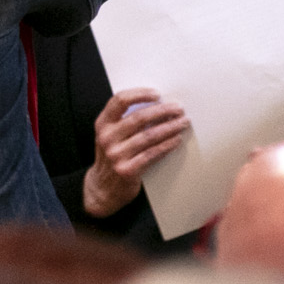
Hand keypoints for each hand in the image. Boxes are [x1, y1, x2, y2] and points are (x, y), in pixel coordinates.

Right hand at [83, 89, 188, 217]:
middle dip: (163, 111)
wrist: (102, 188)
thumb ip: (125, 120)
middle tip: (178, 109)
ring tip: (182, 123)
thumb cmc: (111, 157)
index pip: (120, 100)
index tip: (157, 94)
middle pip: (139, 117)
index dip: (140, 94)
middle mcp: (107, 138)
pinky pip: (152, 154)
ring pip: (149, 136)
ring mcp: (116, 155)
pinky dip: (167, 145)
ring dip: (170, 127)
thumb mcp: (109, 135)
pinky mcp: (127, 170)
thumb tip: (157, 106)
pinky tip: (176, 140)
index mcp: (102, 124)